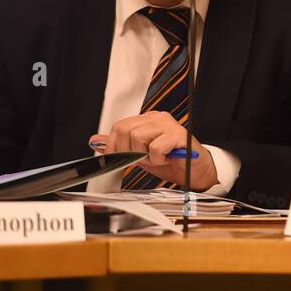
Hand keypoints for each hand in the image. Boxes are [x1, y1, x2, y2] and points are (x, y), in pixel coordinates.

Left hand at [90, 111, 217, 190]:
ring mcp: (169, 125)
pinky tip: (167, 159)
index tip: (119, 157)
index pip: (120, 126)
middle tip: (143, 159)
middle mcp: (158, 118)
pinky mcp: (179, 136)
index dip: (114, 145)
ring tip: (157, 158)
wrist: (194, 171)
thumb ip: (119, 146)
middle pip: (126, 129)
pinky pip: (156, 147)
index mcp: (147, 120)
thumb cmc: (169, 161)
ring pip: (139, 136)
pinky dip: (158, 159)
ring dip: (145, 155)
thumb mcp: (139, 154)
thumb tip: (95, 140)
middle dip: (129, 150)